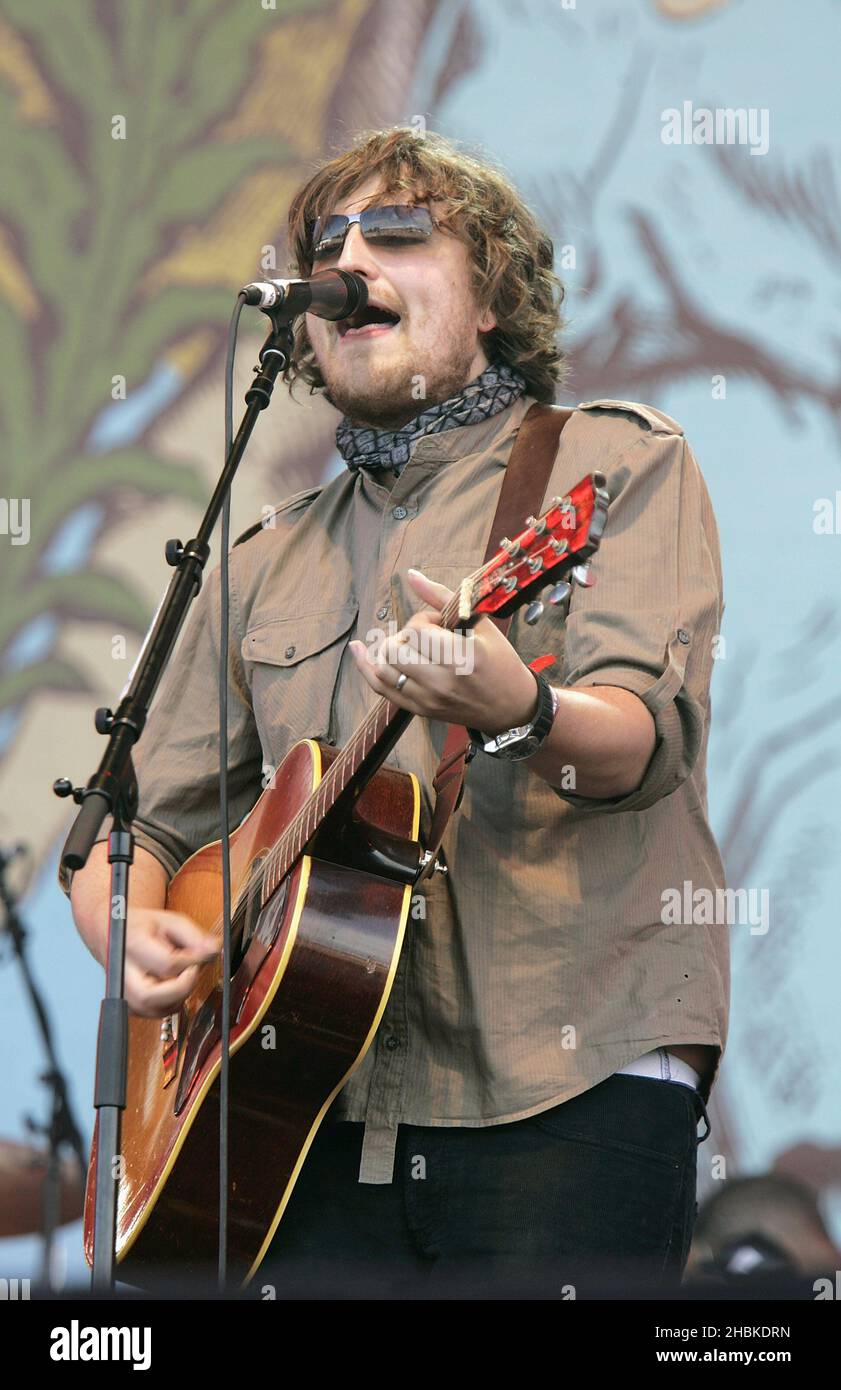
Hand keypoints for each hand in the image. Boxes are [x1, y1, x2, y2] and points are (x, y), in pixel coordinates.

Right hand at [122, 908, 218, 1017]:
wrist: (114, 935)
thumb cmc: (142, 927)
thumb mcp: (170, 921)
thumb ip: (194, 936)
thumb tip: (214, 949)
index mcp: (132, 945)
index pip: (167, 964)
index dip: (193, 961)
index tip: (204, 953)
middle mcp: (122, 974)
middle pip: (153, 996)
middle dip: (183, 986)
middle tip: (192, 970)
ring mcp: (123, 993)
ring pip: (158, 1009)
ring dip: (180, 994)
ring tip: (181, 973)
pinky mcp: (130, 1005)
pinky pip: (159, 1012)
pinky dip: (172, 1001)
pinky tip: (173, 983)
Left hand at [348, 568, 540, 734]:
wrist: (511, 707)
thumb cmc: (499, 661)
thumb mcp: (479, 625)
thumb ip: (442, 598)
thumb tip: (412, 574)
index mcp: (462, 658)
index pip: (417, 631)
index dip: (422, 621)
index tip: (438, 625)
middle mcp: (442, 682)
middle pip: (396, 649)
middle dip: (404, 635)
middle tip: (423, 636)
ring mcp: (428, 699)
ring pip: (383, 669)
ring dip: (387, 649)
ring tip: (404, 644)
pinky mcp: (420, 710)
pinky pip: (382, 689)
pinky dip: (366, 668)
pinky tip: (358, 650)